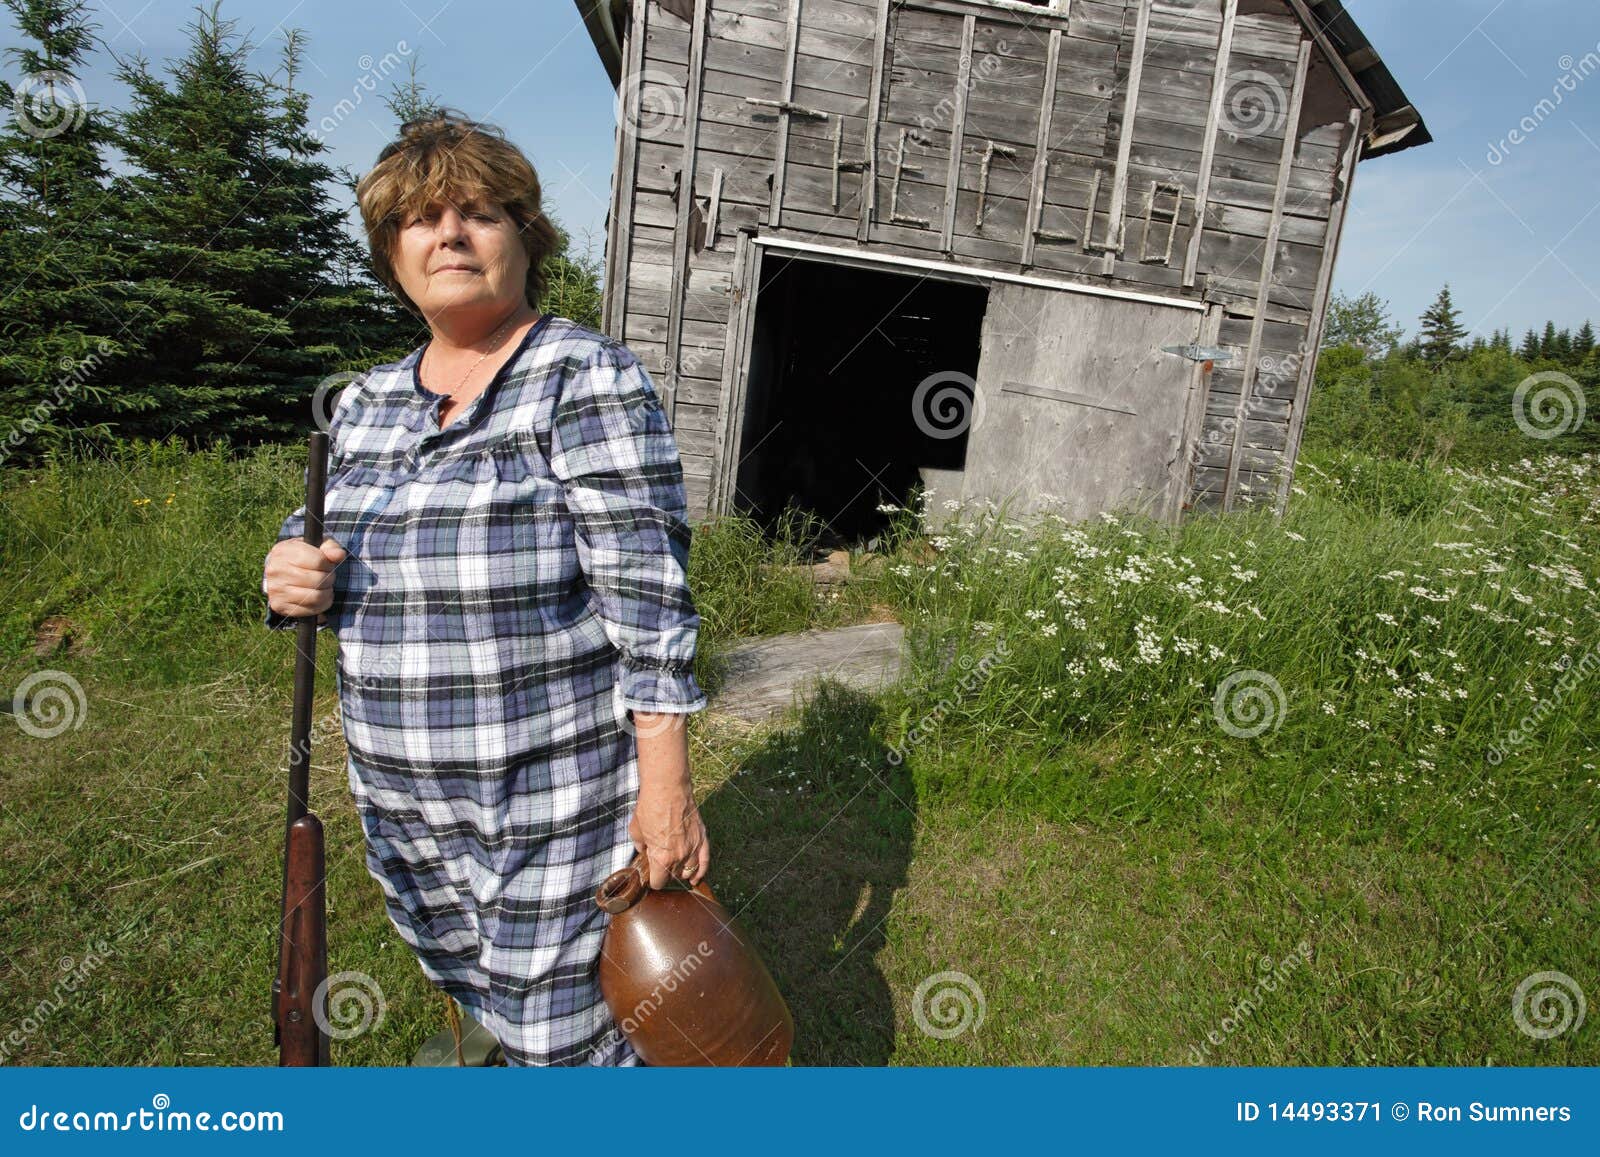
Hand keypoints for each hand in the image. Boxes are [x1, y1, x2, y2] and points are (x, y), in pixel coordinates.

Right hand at [265, 536, 346, 619]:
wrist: (279, 573)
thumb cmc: (303, 556)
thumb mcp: (316, 546)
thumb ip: (331, 547)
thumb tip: (339, 555)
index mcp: (283, 551)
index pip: (318, 561)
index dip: (329, 565)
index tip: (327, 565)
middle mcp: (276, 570)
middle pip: (318, 580)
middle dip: (329, 579)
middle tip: (327, 577)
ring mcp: (276, 589)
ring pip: (316, 596)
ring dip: (327, 593)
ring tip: (324, 587)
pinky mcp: (279, 605)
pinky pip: (310, 609)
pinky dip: (322, 604)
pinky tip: (319, 597)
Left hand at [628, 714, 708, 889]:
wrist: (667, 788)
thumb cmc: (649, 807)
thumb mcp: (636, 831)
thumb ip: (641, 846)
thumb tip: (644, 850)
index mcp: (662, 858)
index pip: (659, 882)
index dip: (653, 880)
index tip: (651, 874)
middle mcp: (680, 856)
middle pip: (674, 876)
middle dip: (666, 873)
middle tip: (660, 864)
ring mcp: (693, 847)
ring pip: (690, 870)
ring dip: (682, 872)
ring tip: (677, 872)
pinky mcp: (702, 837)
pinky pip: (705, 860)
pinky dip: (701, 871)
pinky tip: (696, 878)